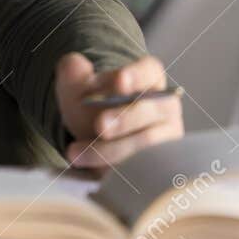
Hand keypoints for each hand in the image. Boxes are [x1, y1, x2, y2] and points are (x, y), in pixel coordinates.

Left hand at [54, 53, 183, 170]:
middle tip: (99, 124)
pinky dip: (113, 171)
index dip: (136, 76)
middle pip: (151, 111)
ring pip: (146, 146)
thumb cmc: (90, 105)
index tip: (119, 80)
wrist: (92, 138)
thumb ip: (72, 71)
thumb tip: (76, 65)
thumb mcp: (76, 86)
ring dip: (110, 150)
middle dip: (125, 118)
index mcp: (148, 79)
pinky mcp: (158, 168)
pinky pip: (141, 172)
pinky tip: (89, 170)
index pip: (149, 71)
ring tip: (74, 152)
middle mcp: (164, 107)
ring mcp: (165, 139)